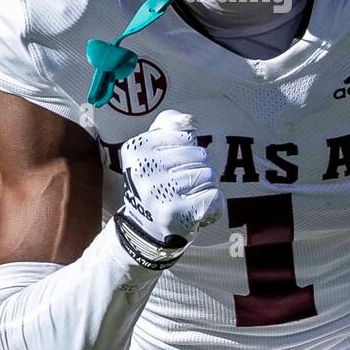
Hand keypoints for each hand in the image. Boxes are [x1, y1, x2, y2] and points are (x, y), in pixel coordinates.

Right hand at [113, 110, 223, 268]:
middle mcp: (143, 170)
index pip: (186, 136)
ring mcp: (159, 192)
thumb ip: (168, 123)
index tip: (172, 164)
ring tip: (187, 196)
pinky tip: (195, 208)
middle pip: (200, 155)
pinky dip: (212, 202)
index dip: (187, 149)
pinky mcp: (176, 214)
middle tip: (182, 183)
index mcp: (135, 149)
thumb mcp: (152, 147)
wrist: (145, 227)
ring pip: (209, 174)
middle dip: (199, 168)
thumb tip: (188, 122)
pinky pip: (214, 195)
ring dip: (205, 185)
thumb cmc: (155, 180)